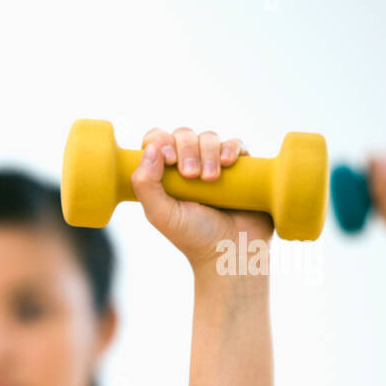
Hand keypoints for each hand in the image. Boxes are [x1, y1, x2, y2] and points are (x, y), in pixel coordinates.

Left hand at [132, 127, 274, 268]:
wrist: (232, 251)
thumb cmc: (193, 237)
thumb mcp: (160, 214)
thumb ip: (145, 184)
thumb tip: (149, 148)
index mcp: (164, 175)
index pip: (156, 141)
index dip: (161, 141)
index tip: (169, 160)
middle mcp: (188, 166)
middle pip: (183, 134)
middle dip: (187, 149)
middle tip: (191, 176)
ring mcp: (215, 165)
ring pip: (209, 137)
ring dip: (208, 152)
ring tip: (210, 179)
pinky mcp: (240, 167)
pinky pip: (235, 144)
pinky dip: (231, 148)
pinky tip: (228, 163)